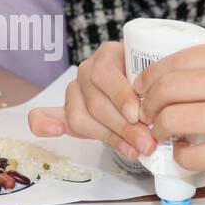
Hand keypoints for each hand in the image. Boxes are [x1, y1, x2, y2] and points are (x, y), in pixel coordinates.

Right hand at [27, 40, 156, 162]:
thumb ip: (155, 93)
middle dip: (124, 127)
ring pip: (81, 117)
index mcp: (109, 55)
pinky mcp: (65, 110)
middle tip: (147, 143)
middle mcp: (87, 69)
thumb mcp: (156, 81)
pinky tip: (54, 131)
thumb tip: (161, 124)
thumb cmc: (148, 85)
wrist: (139, 90)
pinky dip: (43, 124)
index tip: (137, 115)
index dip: (119, 96)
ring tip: (133, 150)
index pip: (105, 74)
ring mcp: (74, 90)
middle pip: (96, 102)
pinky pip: (43, 115)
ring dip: (108, 137)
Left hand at [135, 43, 204, 178]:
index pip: (180, 59)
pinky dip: (180, 156)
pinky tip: (186, 153)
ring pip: (173, 119)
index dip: (152, 74)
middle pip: (169, 88)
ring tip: (163, 133)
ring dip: (159, 129)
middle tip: (147, 114)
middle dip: (149, 103)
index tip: (141, 86)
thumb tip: (168, 73)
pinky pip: (191, 155)